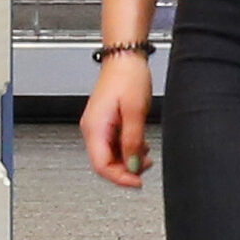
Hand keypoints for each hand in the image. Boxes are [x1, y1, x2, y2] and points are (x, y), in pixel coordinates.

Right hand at [81, 51, 154, 187]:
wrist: (125, 57)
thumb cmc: (127, 77)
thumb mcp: (135, 111)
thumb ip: (133, 141)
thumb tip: (133, 166)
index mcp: (95, 128)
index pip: (101, 166)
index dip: (120, 178)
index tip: (138, 182)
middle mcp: (93, 129)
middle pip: (105, 164)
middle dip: (126, 169)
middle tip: (146, 166)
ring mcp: (99, 126)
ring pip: (111, 156)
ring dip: (129, 160)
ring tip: (146, 154)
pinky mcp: (107, 123)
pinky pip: (115, 145)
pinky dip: (129, 149)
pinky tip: (141, 145)